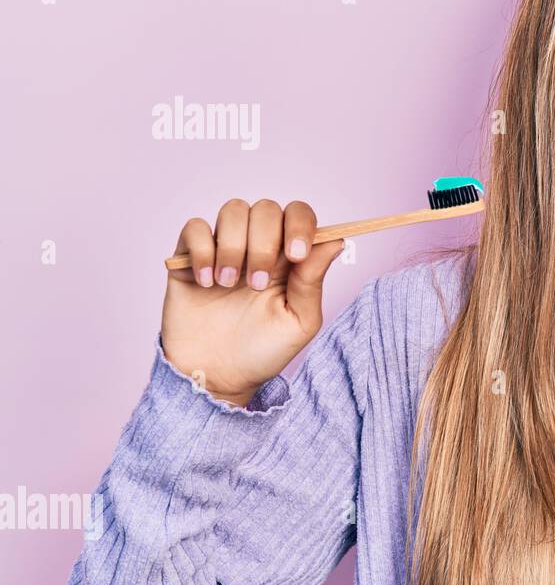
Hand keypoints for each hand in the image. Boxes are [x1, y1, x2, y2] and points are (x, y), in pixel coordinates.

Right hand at [161, 198, 344, 405]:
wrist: (217, 375)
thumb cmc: (263, 351)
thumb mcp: (299, 321)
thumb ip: (313, 280)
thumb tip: (336, 241)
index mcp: (289, 257)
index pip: (299, 215)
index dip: (299, 225)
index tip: (296, 255)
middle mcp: (258, 245)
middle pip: (266, 208)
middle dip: (264, 243)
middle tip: (257, 284)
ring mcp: (223, 248)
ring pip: (232, 210)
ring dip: (234, 247)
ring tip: (229, 285)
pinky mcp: (189, 257)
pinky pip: (194, 228)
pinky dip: (202, 251)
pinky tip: (206, 283)